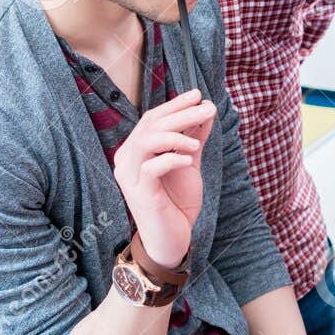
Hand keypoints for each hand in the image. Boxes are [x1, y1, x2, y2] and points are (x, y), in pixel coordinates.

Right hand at [111, 89, 215, 270]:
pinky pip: (151, 169)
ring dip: (175, 135)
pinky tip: (189, 158)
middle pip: (150, 126)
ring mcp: (130, 177)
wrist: (172, 239)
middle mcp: (127, 160)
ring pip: (146, 142)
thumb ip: (194, 138)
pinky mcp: (139, 194)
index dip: (174, 105)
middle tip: (207, 107)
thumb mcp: (189, 164)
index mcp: (136, 150)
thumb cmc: (177, 202)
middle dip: (181, 113)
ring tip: (197, 141)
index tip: (198, 94)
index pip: (152, 119)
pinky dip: (171, 159)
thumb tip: (206, 110)